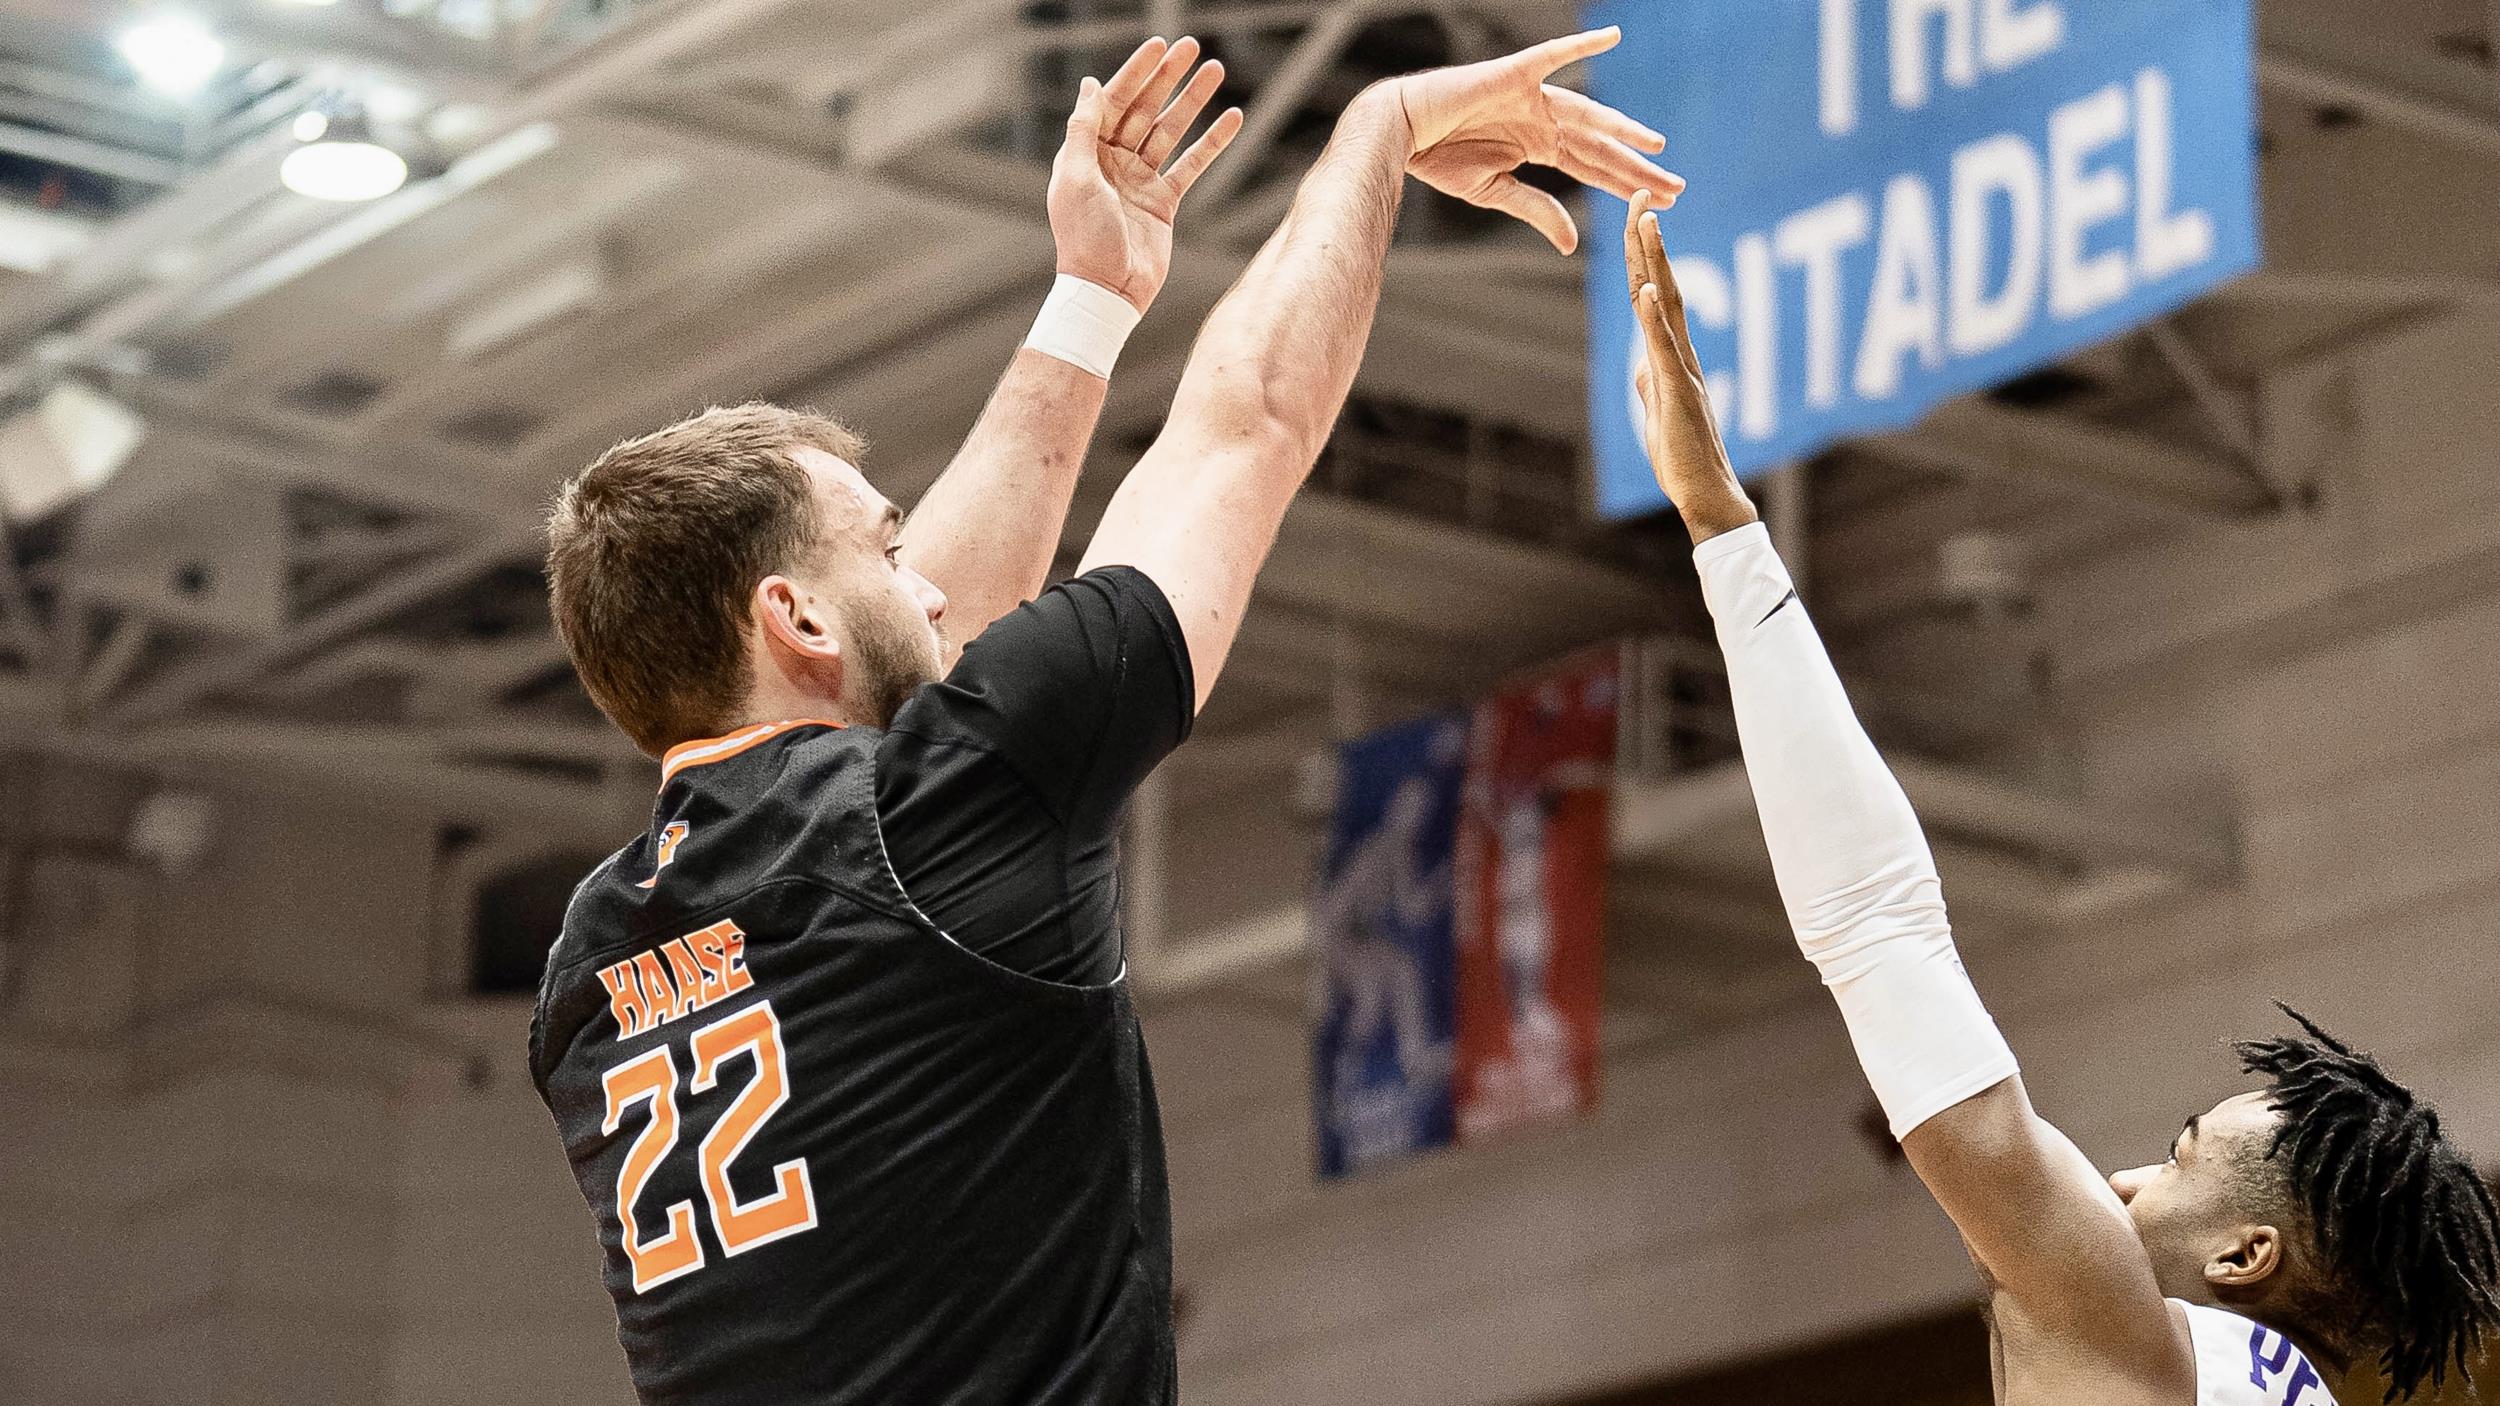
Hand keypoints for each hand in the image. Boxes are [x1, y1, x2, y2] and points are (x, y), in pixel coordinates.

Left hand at [1049, 36, 1245, 313]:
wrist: (1108, 290)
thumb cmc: (1084, 238)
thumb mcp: (1075, 178)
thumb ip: (1083, 130)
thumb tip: (1091, 85)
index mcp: (1086, 153)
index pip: (1114, 101)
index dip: (1136, 73)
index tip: (1159, 46)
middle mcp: (1113, 161)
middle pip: (1144, 108)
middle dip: (1168, 77)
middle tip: (1192, 47)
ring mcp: (1140, 180)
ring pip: (1171, 131)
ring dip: (1193, 101)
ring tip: (1216, 71)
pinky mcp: (1164, 201)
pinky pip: (1192, 165)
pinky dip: (1212, 143)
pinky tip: (1232, 118)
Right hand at [1381, 26, 1681, 254]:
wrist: (1400, 129)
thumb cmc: (1437, 157)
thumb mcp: (1493, 190)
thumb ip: (1536, 210)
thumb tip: (1573, 244)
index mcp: (1538, 146)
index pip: (1593, 169)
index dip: (1625, 186)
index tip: (1659, 204)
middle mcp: (1543, 120)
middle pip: (1601, 147)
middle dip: (1637, 168)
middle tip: (1677, 188)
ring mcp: (1532, 97)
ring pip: (1590, 116)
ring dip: (1624, 130)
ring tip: (1657, 147)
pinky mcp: (1514, 75)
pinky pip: (1554, 57)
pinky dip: (1582, 45)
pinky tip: (1612, 37)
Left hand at [1624, 191, 1758, 539]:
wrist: (1705, 492)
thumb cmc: (1683, 454)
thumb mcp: (1658, 408)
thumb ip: (1651, 379)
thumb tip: (1640, 361)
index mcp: (1671, 353)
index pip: (1653, 293)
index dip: (1644, 255)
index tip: (1637, 215)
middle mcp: (1680, 352)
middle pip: (1662, 285)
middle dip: (1649, 241)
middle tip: (1642, 196)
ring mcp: (1682, 369)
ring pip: (1667, 306)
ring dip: (1657, 264)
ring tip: (1649, 224)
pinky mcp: (1680, 392)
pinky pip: (1666, 349)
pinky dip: (1655, 319)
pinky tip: (1647, 292)